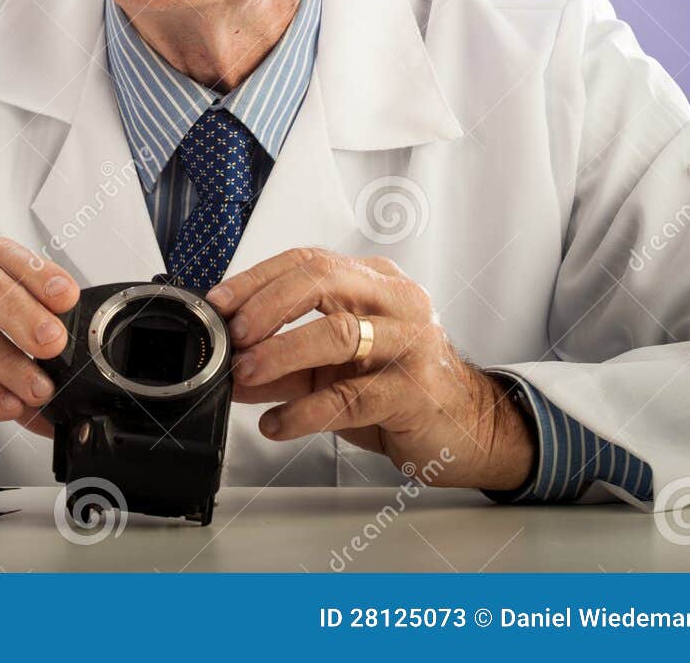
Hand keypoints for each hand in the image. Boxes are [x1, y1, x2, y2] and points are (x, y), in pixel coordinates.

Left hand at [205, 248, 535, 490]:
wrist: (471, 429)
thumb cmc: (402, 386)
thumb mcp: (335, 369)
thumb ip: (283, 365)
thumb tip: (228, 368)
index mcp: (374, 282)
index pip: (307, 261)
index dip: (256, 279)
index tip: (218, 303)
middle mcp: (396, 302)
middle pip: (323, 281)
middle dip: (267, 306)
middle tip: (233, 336)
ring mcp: (410, 344)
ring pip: (338, 334)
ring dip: (280, 353)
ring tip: (244, 375)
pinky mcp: (415, 392)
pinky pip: (351, 397)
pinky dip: (304, 412)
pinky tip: (276, 424)